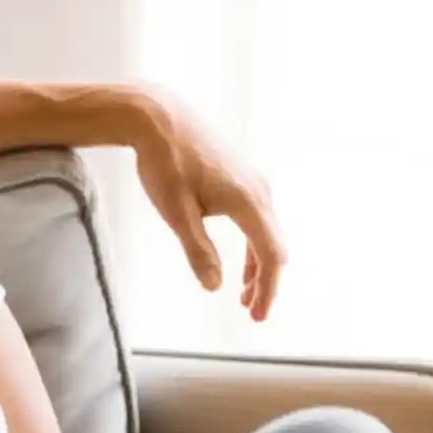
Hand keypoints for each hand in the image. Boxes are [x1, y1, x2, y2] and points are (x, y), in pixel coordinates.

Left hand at [132, 90, 286, 320]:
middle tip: (251, 312)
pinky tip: (240, 259)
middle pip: (274, 246)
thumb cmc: (164, 163)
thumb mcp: (175, 212)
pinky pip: (257, 218)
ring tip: (244, 293)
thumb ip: (197, 250)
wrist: (158, 116)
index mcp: (248, 201)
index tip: (257, 317)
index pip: (270, 255)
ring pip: (267, 232)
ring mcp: (253, 181)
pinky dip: (252, 243)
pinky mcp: (242, 176)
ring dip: (258, 264)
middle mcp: (259, 190)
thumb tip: (214, 287)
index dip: (267, 290)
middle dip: (265, 282)